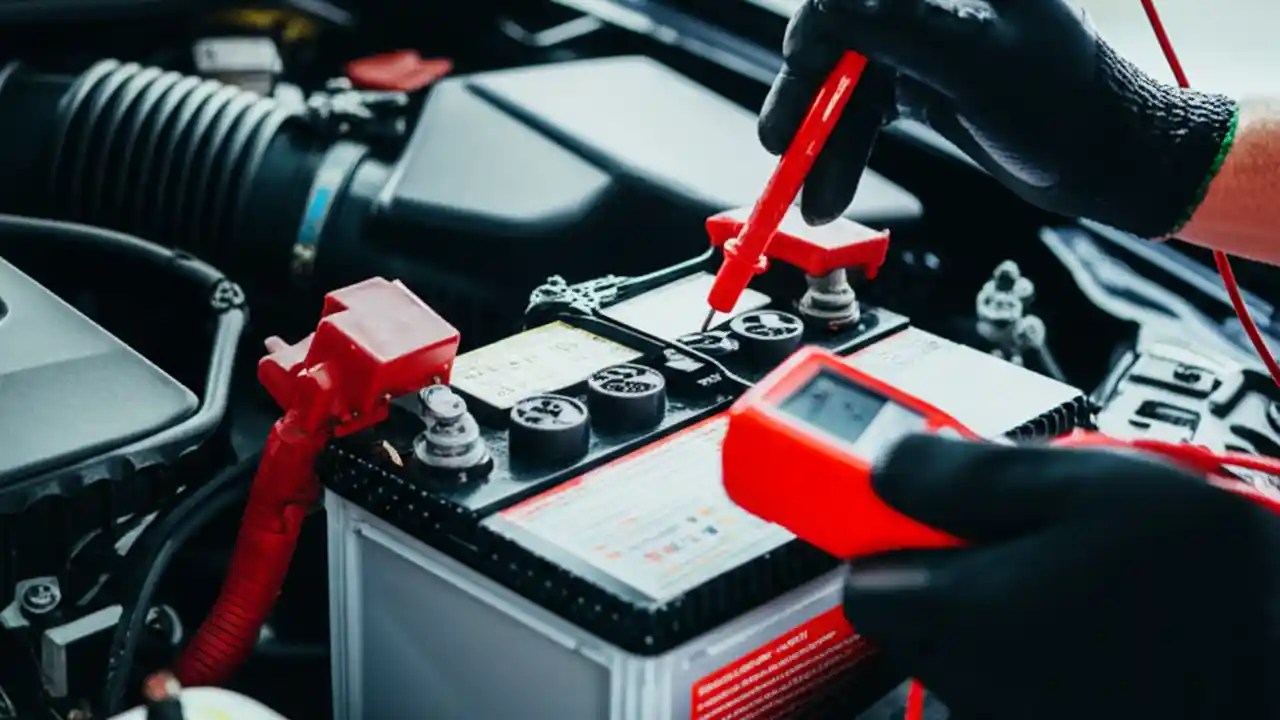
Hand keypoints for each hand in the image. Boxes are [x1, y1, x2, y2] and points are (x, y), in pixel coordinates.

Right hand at [761, 0, 1237, 237]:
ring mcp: (925, 40)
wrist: (1110, 160)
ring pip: (846, 83)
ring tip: (812, 196)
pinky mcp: (924, 81)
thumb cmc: (1068, 105)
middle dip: (809, 100)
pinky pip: (866, 111)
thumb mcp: (973, 61)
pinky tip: (830, 187)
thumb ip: (896, 26)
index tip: (799, 73)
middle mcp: (932, 1)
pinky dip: (846, 150)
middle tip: (783, 147)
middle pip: (838, 39)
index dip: (816, 32)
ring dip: (824, 143)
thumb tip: (827, 5)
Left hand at [844, 435, 1278, 719]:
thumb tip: (886, 465)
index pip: (861, 581)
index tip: (914, 510)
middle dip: (952, 570)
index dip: (891, 535)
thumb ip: (966, 474)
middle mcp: (972, 686)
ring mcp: (1010, 718)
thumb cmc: (1208, 580)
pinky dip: (1039, 656)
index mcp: (963, 617)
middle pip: (913, 616)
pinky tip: (1096, 631)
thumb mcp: (1086, 483)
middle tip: (1028, 540)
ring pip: (966, 649)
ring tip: (1082, 585)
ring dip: (1002, 612)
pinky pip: (1013, 682)